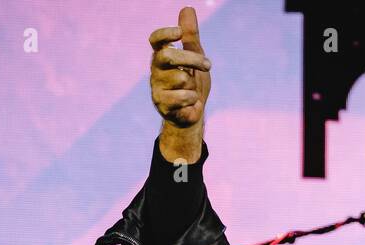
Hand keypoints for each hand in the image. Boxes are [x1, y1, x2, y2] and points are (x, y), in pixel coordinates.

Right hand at [150, 7, 210, 161]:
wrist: (192, 113)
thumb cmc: (192, 83)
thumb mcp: (195, 57)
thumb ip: (191, 36)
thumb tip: (188, 8)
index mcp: (161, 56)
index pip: (156, 40)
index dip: (165, 34)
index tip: (180, 32)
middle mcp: (155, 70)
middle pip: (168, 56)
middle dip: (191, 59)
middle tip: (209, 64)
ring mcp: (156, 87)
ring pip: (179, 78)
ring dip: (192, 85)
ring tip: (191, 90)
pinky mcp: (162, 105)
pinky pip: (182, 97)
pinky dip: (192, 99)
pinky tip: (190, 102)